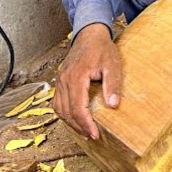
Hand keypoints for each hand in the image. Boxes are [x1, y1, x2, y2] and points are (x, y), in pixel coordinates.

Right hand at [55, 24, 121, 139]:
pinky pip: (58, 101)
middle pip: (66, 110)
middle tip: (92, 136)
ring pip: (59, 108)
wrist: (89, 35)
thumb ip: (112, 84)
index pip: (77, 107)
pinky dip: (65, 113)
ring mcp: (59, 81)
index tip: (94, 134)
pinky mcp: (60, 81)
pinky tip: (75, 119)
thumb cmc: (102, 49)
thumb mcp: (113, 65)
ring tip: (84, 131)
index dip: (85, 123)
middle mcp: (63, 80)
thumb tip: (112, 105)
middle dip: (78, 126)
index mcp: (75, 77)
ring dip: (70, 122)